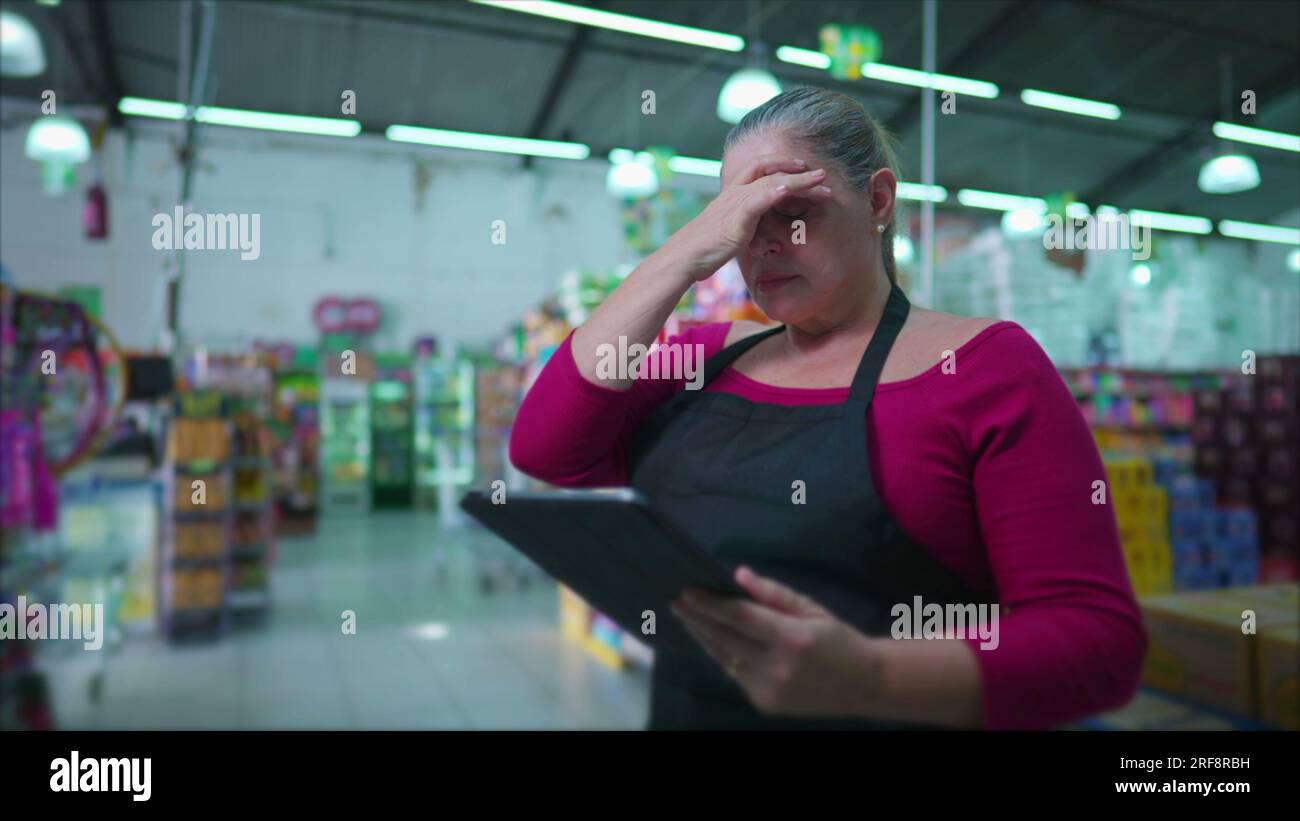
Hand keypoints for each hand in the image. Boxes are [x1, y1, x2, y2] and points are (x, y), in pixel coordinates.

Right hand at [661, 156, 834, 282]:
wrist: (683, 258)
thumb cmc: (703, 249)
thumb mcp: (727, 231)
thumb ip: (742, 223)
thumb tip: (754, 229)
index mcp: (732, 194)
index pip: (759, 169)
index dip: (781, 164)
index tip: (802, 168)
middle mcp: (734, 193)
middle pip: (768, 168)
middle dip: (796, 167)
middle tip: (821, 173)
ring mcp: (735, 203)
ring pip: (770, 181)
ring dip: (798, 180)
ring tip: (821, 181)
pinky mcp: (736, 218)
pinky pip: (758, 199)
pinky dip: (776, 191)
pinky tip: (791, 187)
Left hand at [671, 565, 883, 717]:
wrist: (863, 685)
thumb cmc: (839, 640)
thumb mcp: (811, 609)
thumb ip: (774, 594)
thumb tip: (738, 576)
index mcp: (792, 638)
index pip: (740, 617)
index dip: (710, 604)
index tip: (686, 591)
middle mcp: (777, 667)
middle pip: (725, 638)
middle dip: (697, 619)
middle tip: (676, 602)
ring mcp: (768, 689)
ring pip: (725, 658)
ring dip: (704, 637)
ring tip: (687, 617)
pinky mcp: (764, 703)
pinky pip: (735, 673)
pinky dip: (723, 654)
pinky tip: (712, 639)